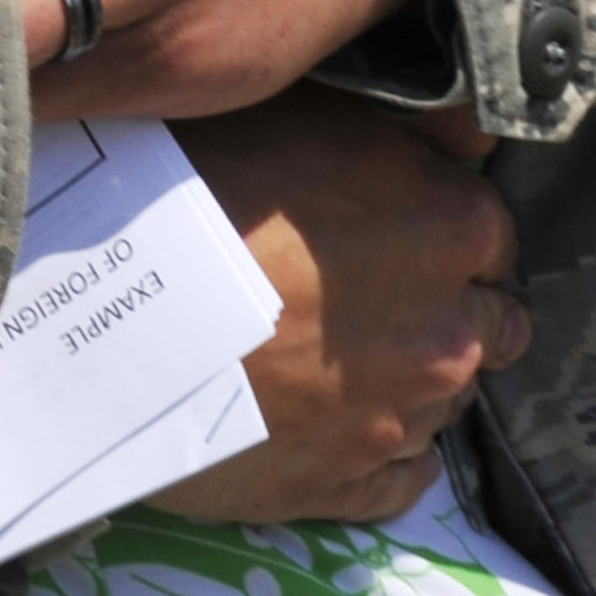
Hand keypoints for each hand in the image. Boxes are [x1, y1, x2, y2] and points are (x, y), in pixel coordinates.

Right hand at [149, 89, 523, 524]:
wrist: (104, 308)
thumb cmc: (191, 178)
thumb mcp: (293, 108)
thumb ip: (392, 128)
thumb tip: (455, 124)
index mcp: (449, 224)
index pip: (492, 229)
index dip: (439, 218)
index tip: (392, 215)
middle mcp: (451, 329)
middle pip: (492, 322)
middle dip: (445, 304)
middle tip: (366, 284)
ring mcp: (408, 418)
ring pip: (444, 399)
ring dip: (405, 373)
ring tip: (325, 344)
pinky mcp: (356, 487)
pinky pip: (404, 475)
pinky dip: (376, 445)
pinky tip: (320, 410)